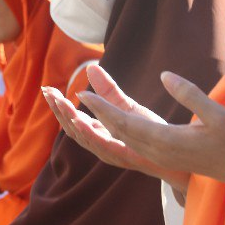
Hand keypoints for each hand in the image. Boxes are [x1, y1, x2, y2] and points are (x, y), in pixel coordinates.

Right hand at [43, 83, 187, 192]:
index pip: (71, 120)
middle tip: (48, 91)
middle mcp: (100, 144)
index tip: (47, 89)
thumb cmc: (151, 133)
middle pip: (71, 128)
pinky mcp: (123, 155)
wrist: (177, 157)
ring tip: (58, 100)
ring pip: (81, 136)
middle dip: (58, 110)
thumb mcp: (126, 107)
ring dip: (68, 118)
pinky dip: (88, 131)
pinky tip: (80, 117)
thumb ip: (108, 89)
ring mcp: (109, 152)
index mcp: (98, 134)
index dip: (59, 106)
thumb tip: (91, 66)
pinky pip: (101, 143)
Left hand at [67, 65, 224, 187]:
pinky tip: (100, 124)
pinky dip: (107, 133)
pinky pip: (125, 145)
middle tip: (68, 97)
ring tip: (73, 110)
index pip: (124, 123)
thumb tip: (165, 75)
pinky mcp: (159, 156)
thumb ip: (189, 93)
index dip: (102, 108)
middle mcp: (155, 151)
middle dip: (88, 116)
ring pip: (117, 140)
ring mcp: (156, 156)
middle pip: (113, 132)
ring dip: (93, 126)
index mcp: (166, 141)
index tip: (83, 94)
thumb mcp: (217, 114)